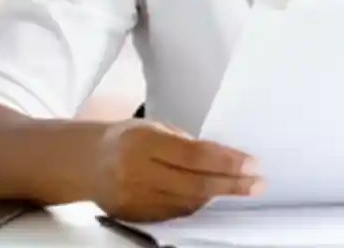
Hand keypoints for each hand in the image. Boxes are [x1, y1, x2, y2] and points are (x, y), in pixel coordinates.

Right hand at [90, 119, 263, 221]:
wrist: (86, 162)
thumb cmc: (126, 138)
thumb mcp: (155, 127)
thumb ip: (186, 143)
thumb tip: (223, 159)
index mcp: (143, 141)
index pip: (194, 155)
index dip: (226, 162)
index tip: (252, 164)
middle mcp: (137, 172)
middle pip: (194, 183)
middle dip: (231, 184)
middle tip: (258, 184)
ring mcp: (135, 198)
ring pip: (187, 202)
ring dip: (216, 195)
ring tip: (238, 187)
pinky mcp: (134, 216)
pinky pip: (174, 213)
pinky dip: (196, 205)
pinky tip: (210, 196)